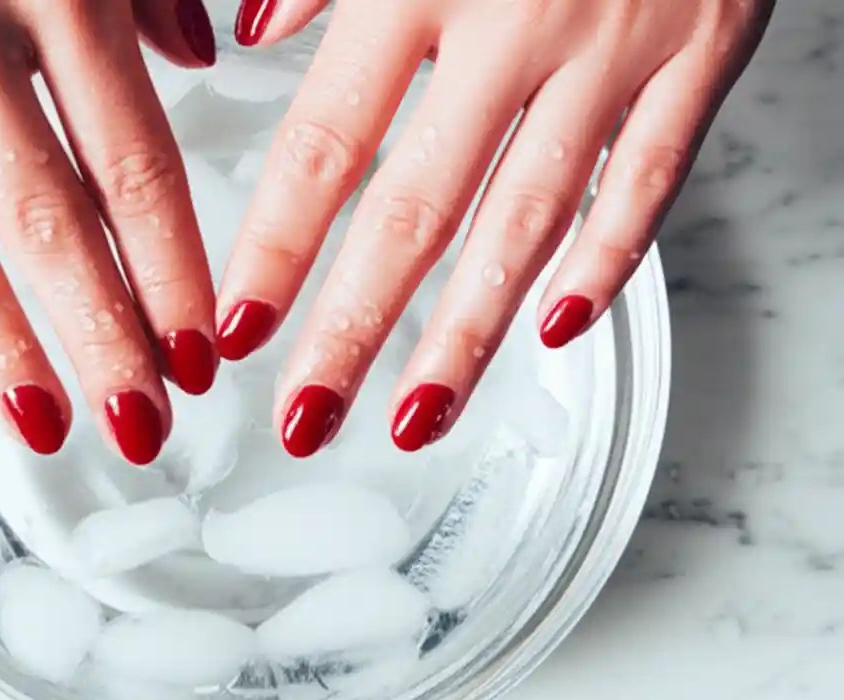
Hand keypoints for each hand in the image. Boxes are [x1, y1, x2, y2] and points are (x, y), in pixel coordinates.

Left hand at [217, 0, 772, 456]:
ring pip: (530, 217)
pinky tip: (552, 329)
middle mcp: (514, 22)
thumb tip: (249, 37)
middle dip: (354, 327)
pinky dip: (604, 261)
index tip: (239, 327)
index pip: (327, 141)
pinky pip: (651, 177)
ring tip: (415, 415)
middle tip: (306, 417)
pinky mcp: (703, 51)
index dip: (276, 245)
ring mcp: (617, 45)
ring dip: (467, 333)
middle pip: (418, 207)